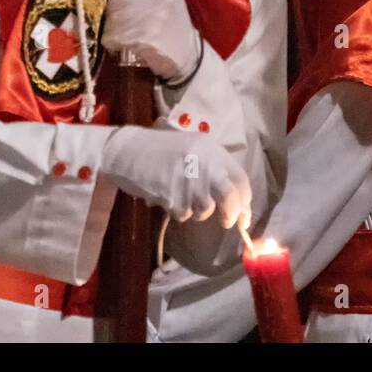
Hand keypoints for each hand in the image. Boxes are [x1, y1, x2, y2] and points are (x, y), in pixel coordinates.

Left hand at [81, 0, 198, 81]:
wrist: (186, 55)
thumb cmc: (167, 22)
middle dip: (109, 9)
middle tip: (115, 18)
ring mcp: (152, 15)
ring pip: (111, 18)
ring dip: (111, 28)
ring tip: (126, 32)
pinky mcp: (144, 37)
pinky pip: (113, 36)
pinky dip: (113, 42)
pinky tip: (127, 44)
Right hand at [100, 126, 250, 227]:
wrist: (127, 151)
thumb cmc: (161, 152)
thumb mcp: (193, 150)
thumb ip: (214, 170)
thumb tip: (236, 203)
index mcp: (212, 149)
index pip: (240, 179)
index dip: (245, 202)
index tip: (244, 217)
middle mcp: (204, 162)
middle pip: (230, 197)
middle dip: (232, 214)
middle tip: (227, 222)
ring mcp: (187, 179)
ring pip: (205, 209)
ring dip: (197, 210)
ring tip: (181, 196)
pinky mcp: (171, 194)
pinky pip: (183, 213)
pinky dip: (177, 211)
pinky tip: (167, 194)